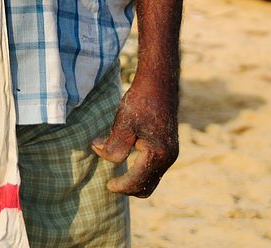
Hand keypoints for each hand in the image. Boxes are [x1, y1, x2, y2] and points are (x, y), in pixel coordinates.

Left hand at [91, 73, 178, 197]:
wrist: (159, 83)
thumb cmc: (142, 101)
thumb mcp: (123, 123)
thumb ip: (113, 145)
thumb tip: (98, 153)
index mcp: (158, 155)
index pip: (137, 182)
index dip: (120, 186)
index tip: (107, 185)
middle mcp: (168, 158)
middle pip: (147, 186)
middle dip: (128, 188)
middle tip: (112, 183)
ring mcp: (171, 153)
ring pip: (152, 178)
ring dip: (135, 179)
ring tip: (118, 172)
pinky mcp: (169, 146)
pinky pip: (155, 168)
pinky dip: (142, 170)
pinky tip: (129, 159)